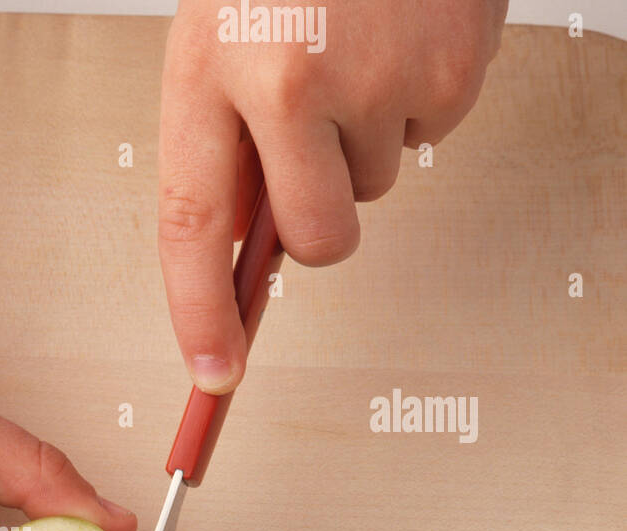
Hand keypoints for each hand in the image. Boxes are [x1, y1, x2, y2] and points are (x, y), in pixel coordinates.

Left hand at [158, 0, 506, 391]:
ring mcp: (383, 82)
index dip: (200, 313)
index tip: (212, 372)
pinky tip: (394, 44)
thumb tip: (245, 258)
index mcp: (214, 70)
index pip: (194, 227)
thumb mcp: (219, 40)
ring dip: (360, 146)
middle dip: (315, 218)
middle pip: (315, 241)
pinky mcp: (453, 77)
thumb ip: (226, 146)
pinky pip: (425, 145)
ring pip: (372, 193)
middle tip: (310, 141)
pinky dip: (409, 110)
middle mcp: (294, 82)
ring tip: (352, 56)